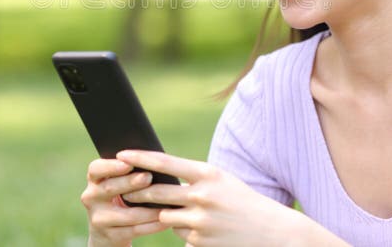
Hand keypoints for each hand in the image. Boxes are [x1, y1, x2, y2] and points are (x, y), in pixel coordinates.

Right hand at [81, 158, 170, 246]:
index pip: (96, 169)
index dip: (111, 166)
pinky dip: (152, 225)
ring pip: (126, 214)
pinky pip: (134, 230)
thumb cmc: (122, 196)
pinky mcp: (110, 236)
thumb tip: (155, 161)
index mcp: (94, 179)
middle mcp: (91, 197)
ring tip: (167, 203)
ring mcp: (99, 219)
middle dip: (130, 182)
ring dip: (148, 209)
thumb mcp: (119, 183)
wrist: (109, 231)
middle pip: (110, 188)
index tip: (128, 163)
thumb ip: (130, 171)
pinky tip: (166, 220)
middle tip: (148, 177)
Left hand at [116, 150, 316, 246]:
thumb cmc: (241, 199)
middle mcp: (202, 195)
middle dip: (138, 191)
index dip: (140, 158)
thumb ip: (193, 177)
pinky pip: (178, 233)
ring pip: (164, 216)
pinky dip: (182, 230)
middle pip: (156, 191)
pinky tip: (202, 228)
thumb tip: (159, 176)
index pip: (165, 162)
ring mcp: (199, 220)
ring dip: (165, 214)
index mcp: (207, 173)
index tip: (122, 154)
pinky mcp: (199, 240)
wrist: (269, 230)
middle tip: (124, 188)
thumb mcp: (220, 180)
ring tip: (183, 211)